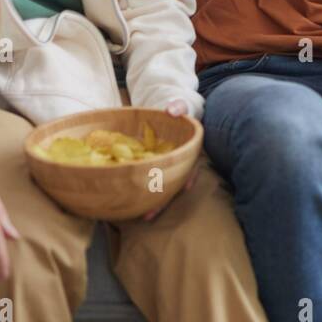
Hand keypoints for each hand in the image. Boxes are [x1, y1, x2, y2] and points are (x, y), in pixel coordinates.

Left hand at [143, 99, 197, 220]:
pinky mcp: (152, 166)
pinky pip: (146, 179)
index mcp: (188, 149)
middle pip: (174, 183)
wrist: (167, 112)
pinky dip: (139, 189)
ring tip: (141, 217)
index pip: (192, 165)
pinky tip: (128, 201)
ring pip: (162, 186)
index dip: (190, 176)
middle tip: (150, 214)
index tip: (185, 187)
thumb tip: (172, 110)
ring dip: (153, 201)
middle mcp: (178, 161)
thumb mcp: (180, 104)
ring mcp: (165, 165)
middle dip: (164, 199)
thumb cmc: (177, 109)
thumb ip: (178, 106)